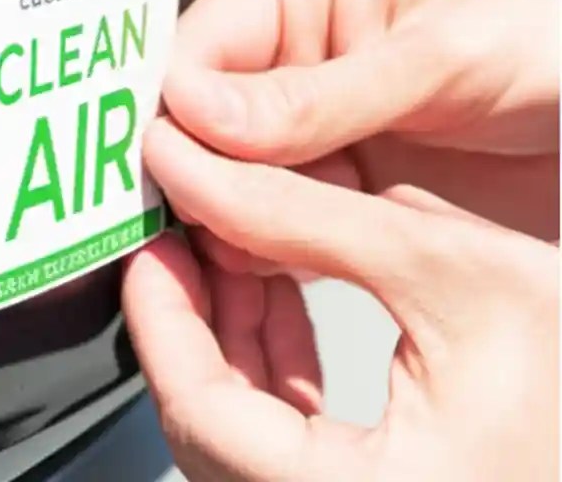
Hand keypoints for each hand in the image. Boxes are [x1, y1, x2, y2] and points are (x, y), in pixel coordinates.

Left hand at [125, 121, 557, 481]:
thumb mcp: (454, 273)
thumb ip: (309, 222)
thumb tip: (196, 169)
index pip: (202, 417)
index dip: (162, 321)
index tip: (149, 246)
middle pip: (211, 426)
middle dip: (188, 319)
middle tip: (178, 233)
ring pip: (242, 428)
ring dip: (225, 331)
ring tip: (224, 243)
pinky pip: (287, 434)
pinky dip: (269, 359)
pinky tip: (277, 289)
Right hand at [160, 0, 557, 268]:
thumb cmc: (561, 39)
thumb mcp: (447, 55)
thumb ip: (320, 92)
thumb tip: (193, 108)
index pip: (195, 45)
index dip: (172, 106)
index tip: (166, 162)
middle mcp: (289, 60)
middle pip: (194, 122)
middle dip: (190, 173)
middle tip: (193, 222)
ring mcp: (308, 136)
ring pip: (221, 182)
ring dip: (221, 222)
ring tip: (234, 257)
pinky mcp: (335, 198)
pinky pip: (268, 229)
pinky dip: (258, 256)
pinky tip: (266, 273)